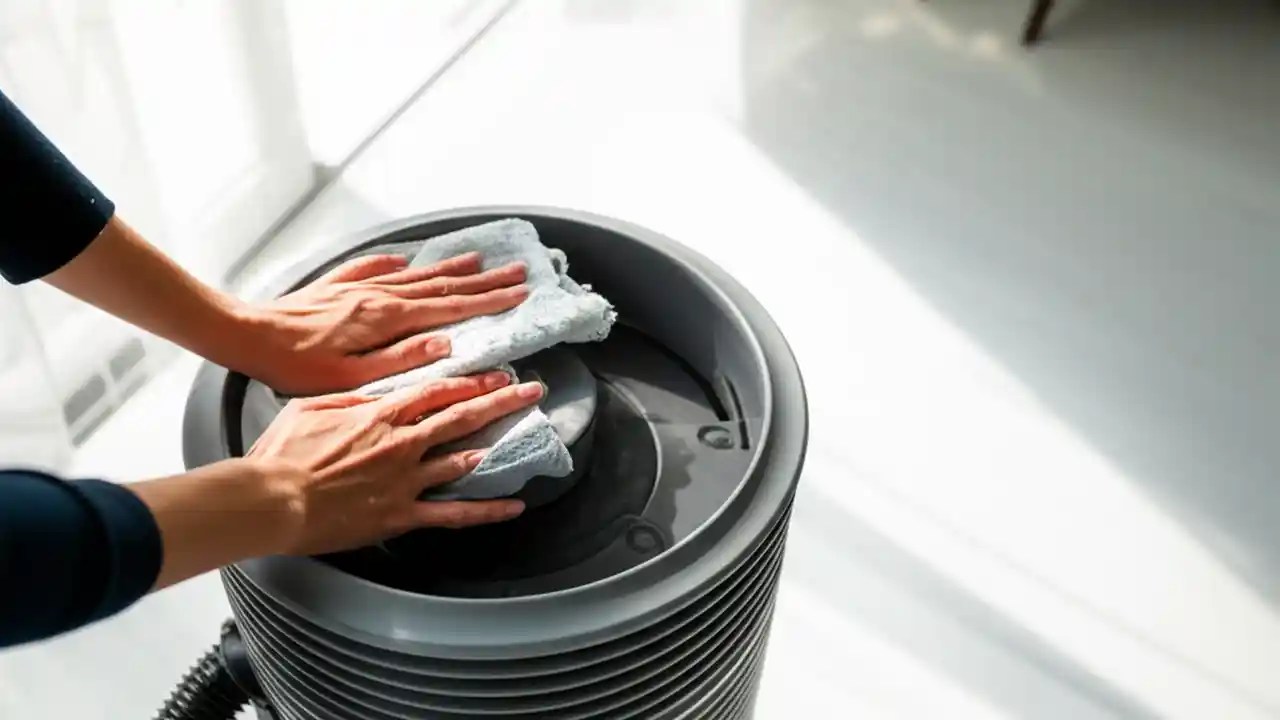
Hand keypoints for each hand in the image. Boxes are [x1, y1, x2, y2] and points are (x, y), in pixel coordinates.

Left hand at [240, 252, 527, 394]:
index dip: (489, 302)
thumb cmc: (297, 366)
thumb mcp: (354, 377)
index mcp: (388, 319)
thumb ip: (402, 359)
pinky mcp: (335, 286)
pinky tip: (406, 260)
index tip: (518, 295)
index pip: (452, 308)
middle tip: (516, 271)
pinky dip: (396, 264)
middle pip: (442, 284)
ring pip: (415, 274)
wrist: (247, 336)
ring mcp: (358, 287)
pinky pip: (374, 268)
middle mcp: (379, 295)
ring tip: (478, 259)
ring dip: (449, 267)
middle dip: (483, 280)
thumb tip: (446, 345)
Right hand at [248, 371, 542, 556]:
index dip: (471, 381)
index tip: (497, 375)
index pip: (437, 391)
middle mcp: (402, 444)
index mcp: (379, 414)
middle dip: (500, 400)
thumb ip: (348, 398)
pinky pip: (453, 514)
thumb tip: (372, 392)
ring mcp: (406, 481)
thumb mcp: (311, 407)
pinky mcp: (401, 515)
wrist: (271, 500)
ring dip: (497, 442)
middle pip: (461, 416)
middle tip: (531, 390)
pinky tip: (513, 506)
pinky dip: (486, 510)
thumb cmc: (281, 455)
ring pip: (463, 457)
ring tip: (528, 430)